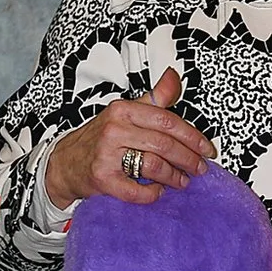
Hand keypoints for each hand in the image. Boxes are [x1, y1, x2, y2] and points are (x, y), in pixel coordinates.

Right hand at [44, 69, 213, 206]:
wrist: (65, 163)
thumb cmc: (101, 138)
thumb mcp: (126, 112)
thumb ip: (154, 98)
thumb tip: (174, 77)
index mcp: (123, 110)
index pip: (167, 121)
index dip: (192, 137)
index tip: (206, 149)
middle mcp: (114, 130)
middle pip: (164, 144)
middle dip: (188, 159)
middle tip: (200, 168)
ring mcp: (107, 154)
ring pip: (154, 165)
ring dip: (174, 177)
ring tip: (182, 180)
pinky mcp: (103, 178)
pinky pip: (137, 190)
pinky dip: (152, 193)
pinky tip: (157, 190)